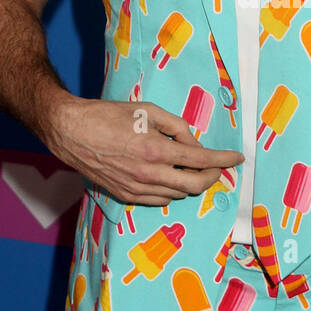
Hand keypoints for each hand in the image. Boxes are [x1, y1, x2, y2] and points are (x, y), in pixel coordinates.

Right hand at [48, 95, 243, 206]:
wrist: (72, 132)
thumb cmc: (109, 116)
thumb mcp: (148, 111)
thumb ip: (176, 127)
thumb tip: (194, 142)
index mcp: (156, 150)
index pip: (201, 160)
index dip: (223, 160)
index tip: (237, 158)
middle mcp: (149, 174)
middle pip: (194, 185)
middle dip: (211, 177)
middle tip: (216, 167)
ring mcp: (137, 188)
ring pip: (178, 195)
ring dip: (190, 183)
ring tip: (190, 168)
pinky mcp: (126, 195)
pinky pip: (159, 200)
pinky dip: (171, 190)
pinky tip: (169, 177)